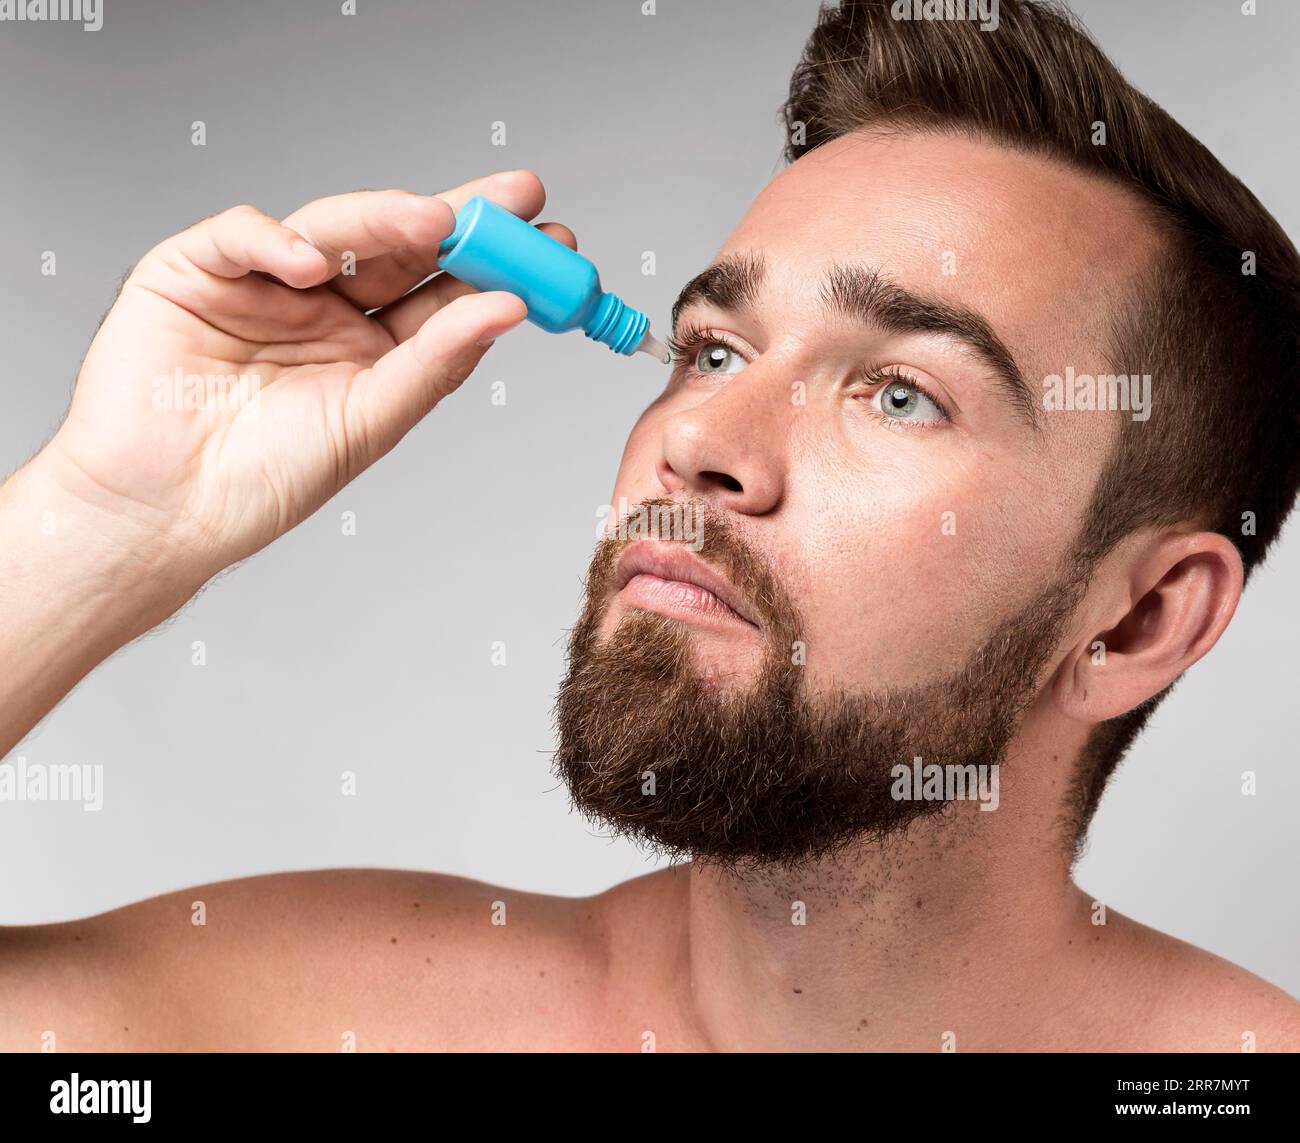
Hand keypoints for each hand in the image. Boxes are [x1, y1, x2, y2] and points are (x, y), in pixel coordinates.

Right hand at [40, 169, 570, 583]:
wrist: (161, 513)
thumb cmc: (261, 481)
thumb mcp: (368, 422)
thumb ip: (433, 363)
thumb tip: (506, 310)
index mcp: (373, 349)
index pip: (444, 292)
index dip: (497, 263)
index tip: (555, 238)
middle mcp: (326, 309)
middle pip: (401, 247)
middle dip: (461, 218)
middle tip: (517, 195)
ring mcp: (265, 284)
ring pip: (333, 229)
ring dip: (385, 219)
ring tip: (435, 220)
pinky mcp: (196, 270)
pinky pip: (242, 236)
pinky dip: (273, 242)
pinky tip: (309, 264)